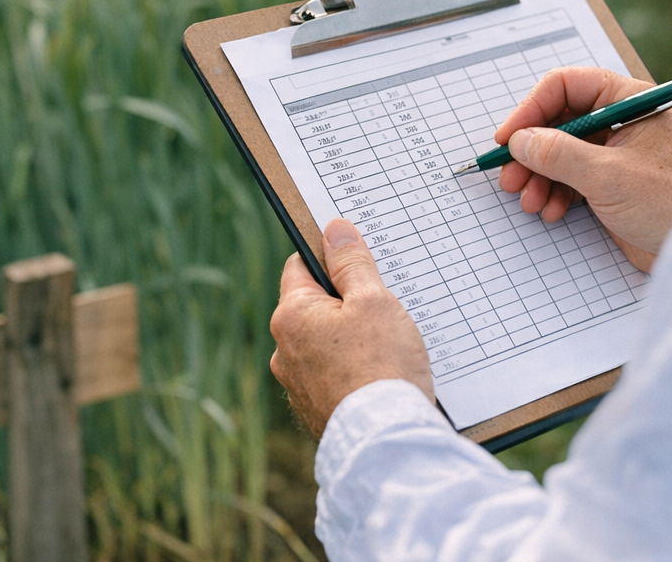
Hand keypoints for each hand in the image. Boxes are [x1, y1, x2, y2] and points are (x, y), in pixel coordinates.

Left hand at [269, 219, 433, 439]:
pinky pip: (334, 373)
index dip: (329, 256)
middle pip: (315, 305)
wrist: (387, 442)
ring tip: (388, 341)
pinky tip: (382, 370)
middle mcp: (284, 352)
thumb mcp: (373, 300)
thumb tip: (334, 230)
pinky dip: (354, 366)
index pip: (300, 266)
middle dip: (346, 299)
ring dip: (352, 335)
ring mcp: (299, 385)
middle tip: (383, 302)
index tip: (356, 256)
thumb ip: (352, 263)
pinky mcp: (318, 410)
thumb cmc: (382, 365)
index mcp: (291, 317)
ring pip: (326, 341)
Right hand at [495, 68, 671, 270]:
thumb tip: (520, 140)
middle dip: (532, 150)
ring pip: (561, 152)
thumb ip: (558, 153)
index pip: (566, 86)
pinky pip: (572, 177)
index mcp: (629, 100)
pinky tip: (551, 210)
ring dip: (539, 176)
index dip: (531, 109)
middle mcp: (621, 119)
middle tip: (509, 177)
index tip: (508, 137)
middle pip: (559, 121)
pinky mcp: (613, 182)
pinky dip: (556, 192)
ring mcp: (616, 151)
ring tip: (530, 201)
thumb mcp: (607, 175)